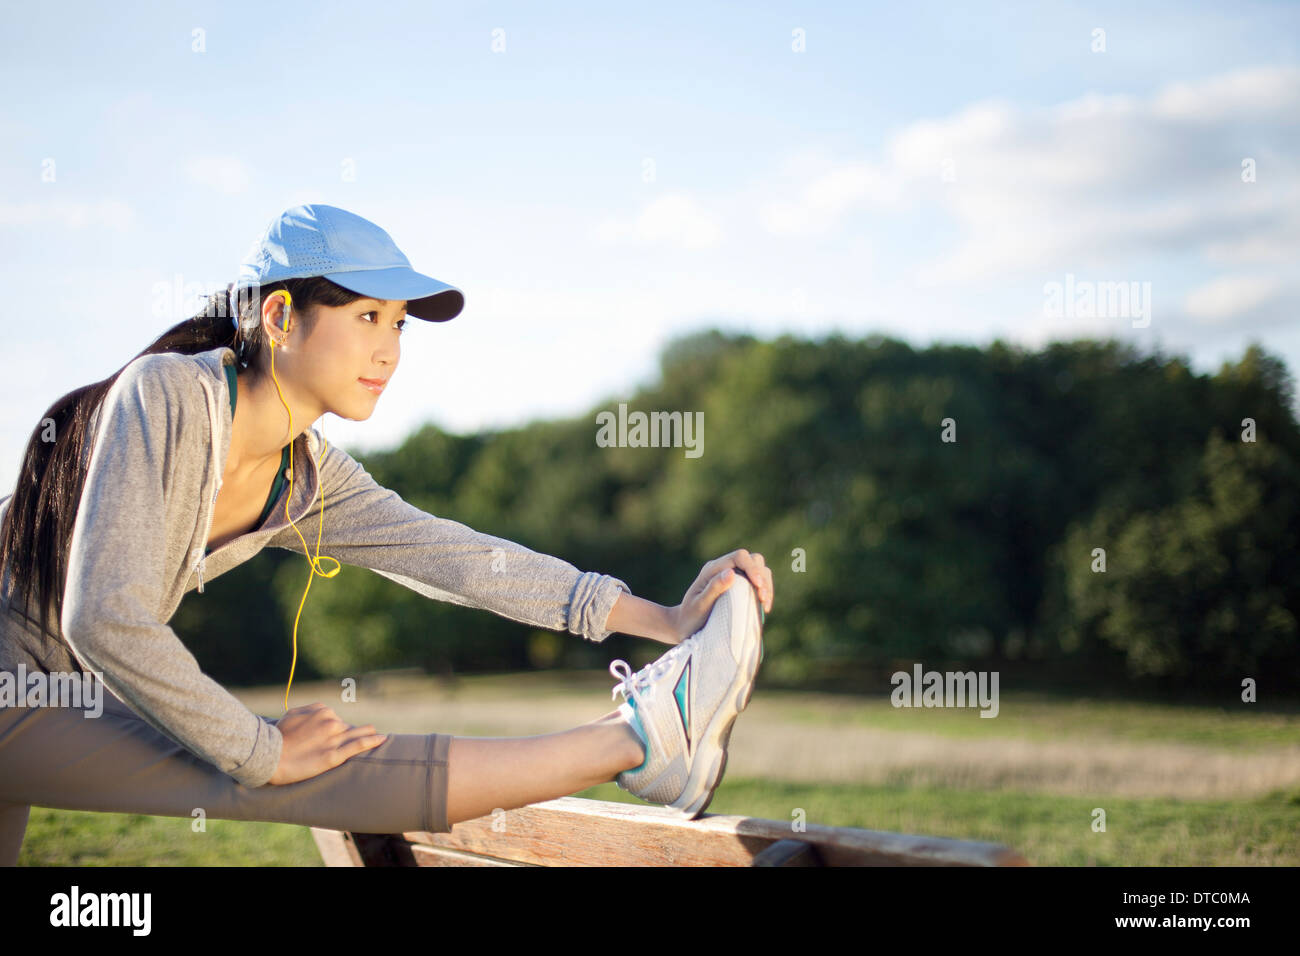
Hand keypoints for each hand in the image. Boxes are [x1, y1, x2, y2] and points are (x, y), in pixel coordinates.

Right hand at [267, 702, 388, 785]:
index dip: (336, 729)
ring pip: (357, 734)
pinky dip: (372, 741)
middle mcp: (331, 722)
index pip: (337, 720)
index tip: (335, 737)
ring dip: (368, 734)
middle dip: (349, 734)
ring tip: (381, 737)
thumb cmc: (278, 736)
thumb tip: (323, 711)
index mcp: (322, 711)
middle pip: (348, 728)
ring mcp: (334, 739)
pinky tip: (382, 739)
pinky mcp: (334, 755)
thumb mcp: (292, 714)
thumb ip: (310, 710)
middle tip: (357, 741)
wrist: (271, 757)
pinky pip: (358, 746)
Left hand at [670, 549, 773, 642]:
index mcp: (713, 568)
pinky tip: (764, 607)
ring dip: (766, 585)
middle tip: (763, 598)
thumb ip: (714, 588)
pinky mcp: (739, 587)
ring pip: (759, 570)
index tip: (758, 586)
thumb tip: (730, 572)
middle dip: (762, 577)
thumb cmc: (690, 616)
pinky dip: (765, 592)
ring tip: (765, 605)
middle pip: (753, 560)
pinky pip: (758, 583)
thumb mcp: (699, 605)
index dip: (753, 568)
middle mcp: (724, 568)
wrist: (684, 626)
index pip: (740, 557)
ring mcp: (733, 577)